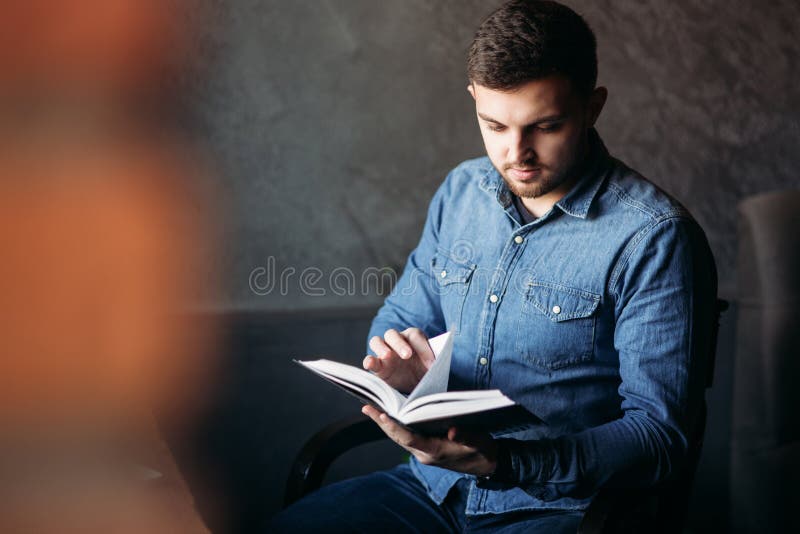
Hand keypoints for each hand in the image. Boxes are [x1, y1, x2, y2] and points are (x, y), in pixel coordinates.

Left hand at [361, 404, 497, 476]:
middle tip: (366, 407)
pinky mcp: (427, 449)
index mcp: (434, 451)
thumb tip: (452, 430)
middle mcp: (424, 454)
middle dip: (382, 422)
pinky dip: (397, 426)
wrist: (488, 465)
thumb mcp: (478, 441)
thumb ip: (465, 436)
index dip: (393, 426)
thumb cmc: (483, 451)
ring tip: (372, 409)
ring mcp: (424, 453)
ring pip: (400, 438)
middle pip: (398, 437)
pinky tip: (391, 416)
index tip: (381, 414)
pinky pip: (407, 437)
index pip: (408, 438)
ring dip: (387, 424)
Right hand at [363, 328, 434, 392]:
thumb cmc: (425, 371)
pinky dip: (369, 361)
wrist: (417, 385)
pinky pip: (369, 359)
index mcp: (412, 338)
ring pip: (377, 341)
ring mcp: (384, 352)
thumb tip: (435, 367)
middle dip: (400, 343)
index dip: (422, 346)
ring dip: (381, 347)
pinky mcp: (377, 366)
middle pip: (393, 334)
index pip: (415, 335)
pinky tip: (370, 364)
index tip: (431, 362)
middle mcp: (396, 341)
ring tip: (387, 356)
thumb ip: (432, 364)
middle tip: (407, 355)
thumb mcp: (432, 367)